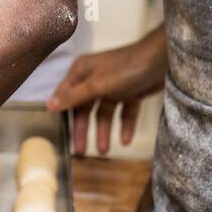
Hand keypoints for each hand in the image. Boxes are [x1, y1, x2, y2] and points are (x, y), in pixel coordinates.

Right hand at [47, 26, 166, 154]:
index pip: (66, 96)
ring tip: (105, 151)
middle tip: (81, 151)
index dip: (62, 114)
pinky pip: (124, 112)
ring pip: (104, 113)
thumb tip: (49, 105)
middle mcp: (94, 79)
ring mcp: (113, 86)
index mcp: (81, 72)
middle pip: (85, 108)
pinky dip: (124, 125)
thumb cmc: (127, 67)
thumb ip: (74, 96)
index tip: (60, 134)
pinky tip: (125, 140)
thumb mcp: (97, 85)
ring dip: (104, 131)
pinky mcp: (131, 92)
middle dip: (84, 130)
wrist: (162, 60)